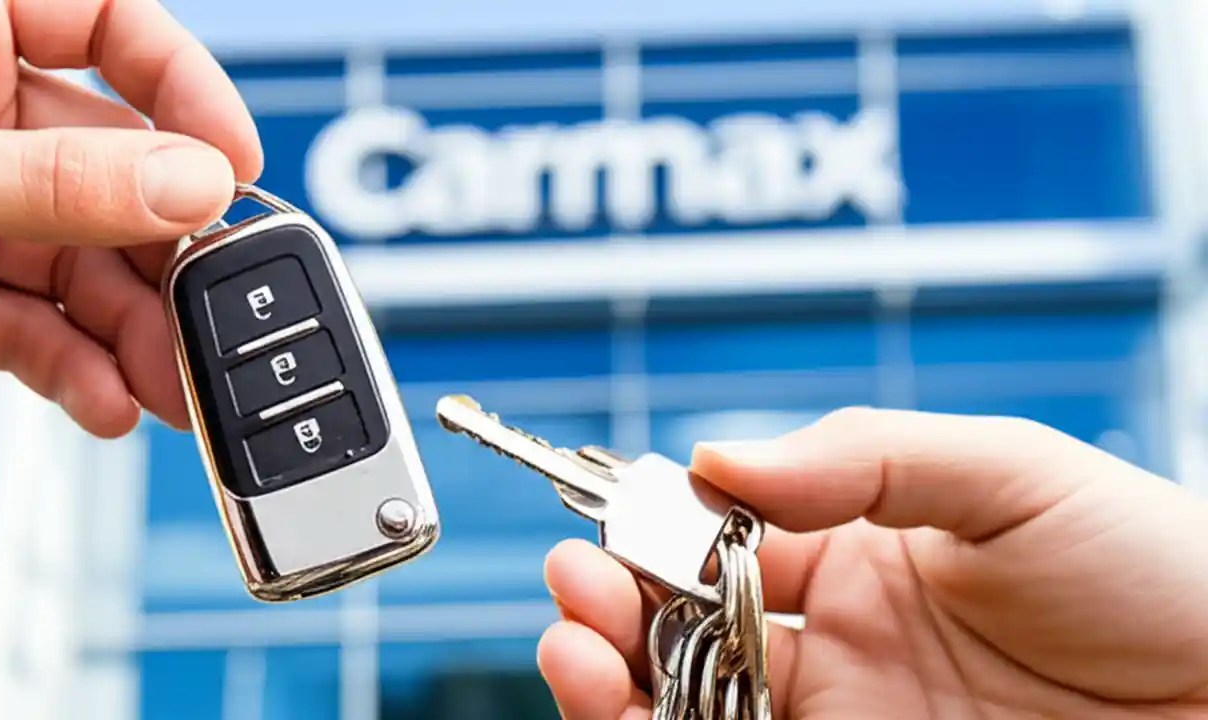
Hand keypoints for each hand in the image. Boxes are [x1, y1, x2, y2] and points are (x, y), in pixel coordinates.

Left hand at [0, 0, 261, 436]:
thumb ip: (58, 180)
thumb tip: (192, 186)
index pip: (107, 24)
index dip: (184, 87)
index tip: (234, 163)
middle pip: (117, 172)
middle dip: (171, 259)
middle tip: (214, 312)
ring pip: (86, 265)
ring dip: (139, 336)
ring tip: (171, 384)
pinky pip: (33, 326)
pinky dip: (77, 370)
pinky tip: (109, 398)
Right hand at [538, 408, 1207, 717]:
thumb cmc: (1159, 568)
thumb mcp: (1014, 473)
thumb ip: (865, 456)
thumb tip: (716, 456)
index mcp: (860, 558)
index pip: (721, 543)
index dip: (654, 534)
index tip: (609, 525)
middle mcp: (838, 648)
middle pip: (686, 636)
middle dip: (613, 614)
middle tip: (575, 594)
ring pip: (693, 712)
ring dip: (617, 689)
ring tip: (575, 654)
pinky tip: (636, 716)